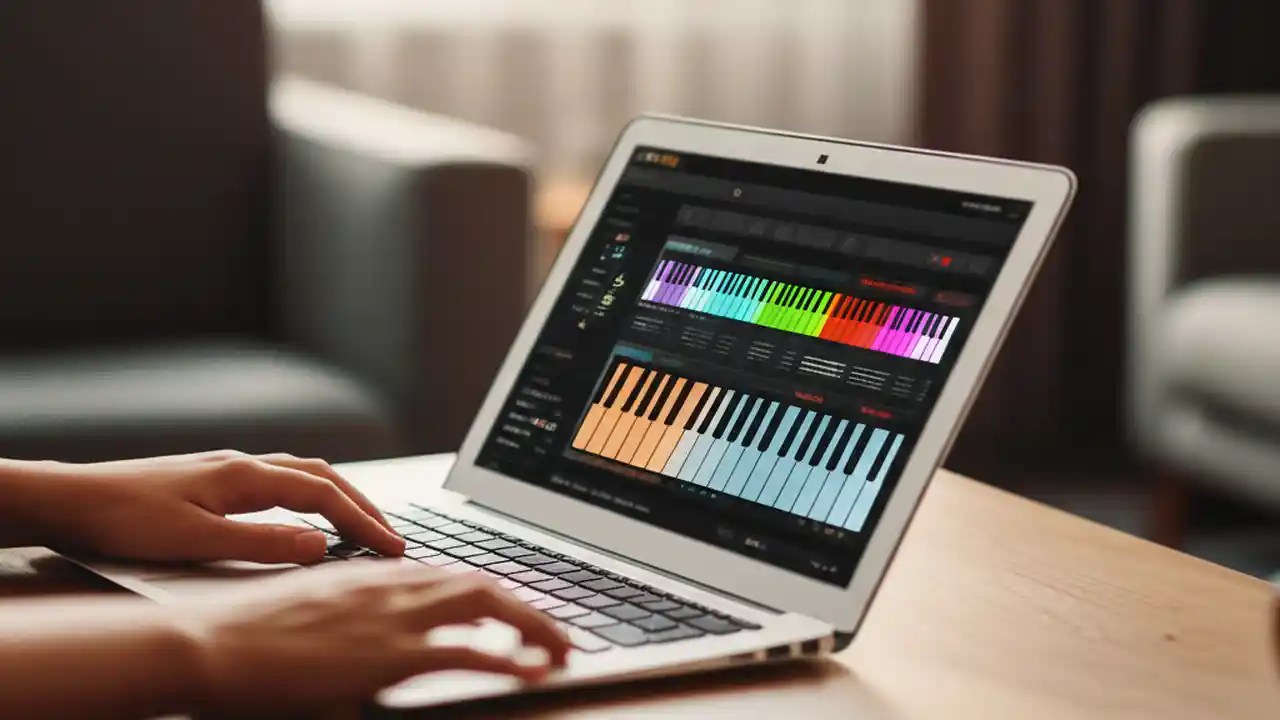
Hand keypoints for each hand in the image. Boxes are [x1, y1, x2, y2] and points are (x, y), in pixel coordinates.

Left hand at [30, 450, 403, 562]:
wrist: (73, 499)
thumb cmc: (126, 520)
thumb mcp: (197, 541)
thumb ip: (263, 544)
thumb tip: (319, 546)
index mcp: (246, 476)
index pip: (324, 495)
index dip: (363, 521)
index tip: (392, 547)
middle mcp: (243, 464)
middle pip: (323, 477)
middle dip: (363, 506)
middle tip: (392, 537)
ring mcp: (229, 469)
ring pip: (303, 474)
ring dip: (339, 497)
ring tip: (362, 525)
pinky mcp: (214, 479)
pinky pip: (281, 480)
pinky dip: (311, 495)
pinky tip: (306, 513)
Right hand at [189, 562, 571, 715]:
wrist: (208, 642)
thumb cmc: (247, 636)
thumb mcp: (312, 618)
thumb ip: (354, 624)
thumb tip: (380, 649)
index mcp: (373, 575)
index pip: (450, 574)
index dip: (492, 594)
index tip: (517, 613)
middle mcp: (391, 585)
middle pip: (480, 583)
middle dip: (527, 609)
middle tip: (556, 635)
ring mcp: (392, 617)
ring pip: (486, 605)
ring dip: (532, 627)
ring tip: (559, 649)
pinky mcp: (388, 654)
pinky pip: (468, 651)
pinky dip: (510, 658)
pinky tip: (531, 670)